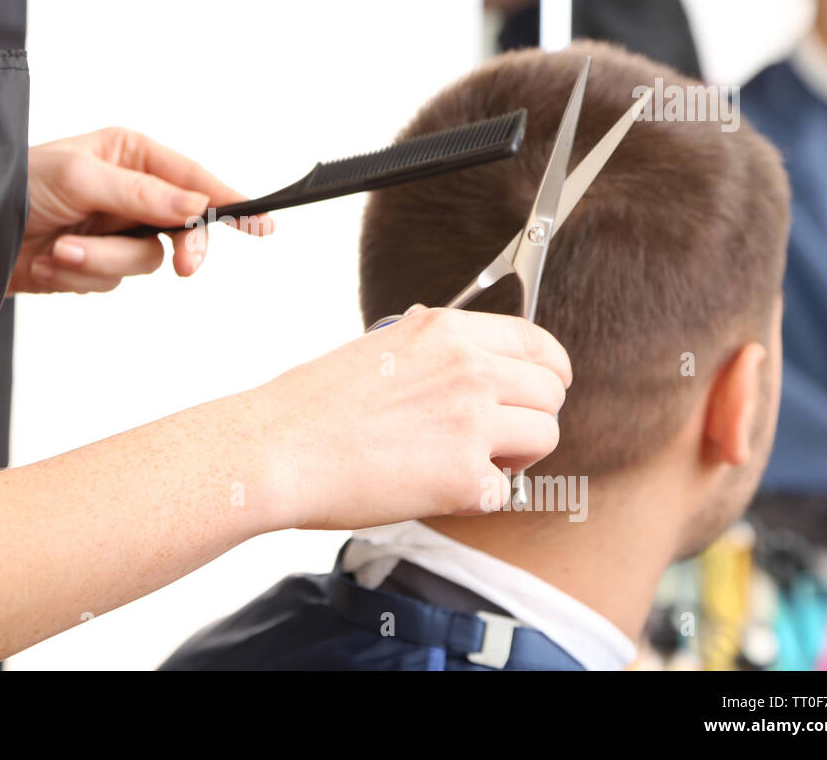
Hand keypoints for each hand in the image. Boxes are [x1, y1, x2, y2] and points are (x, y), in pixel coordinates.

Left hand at [11, 127, 272, 293]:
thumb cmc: (14, 184)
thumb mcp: (80, 179)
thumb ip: (142, 195)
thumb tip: (197, 207)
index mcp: (131, 155)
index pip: (193, 179)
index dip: (229, 202)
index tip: (261, 224)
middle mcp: (129, 192)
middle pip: (180, 228)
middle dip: (173, 247)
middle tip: (185, 267)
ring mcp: (113, 231)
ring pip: (143, 261)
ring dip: (100, 261)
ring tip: (60, 250)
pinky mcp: (95, 264)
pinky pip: (110, 281)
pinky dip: (79, 276)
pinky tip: (49, 262)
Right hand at [246, 305, 571, 529]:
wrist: (275, 450)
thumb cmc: (310, 406)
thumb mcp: (380, 347)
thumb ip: (433, 348)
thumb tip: (464, 354)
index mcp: (445, 330)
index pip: (537, 342)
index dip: (549, 370)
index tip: (542, 389)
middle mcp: (468, 369)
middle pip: (551, 392)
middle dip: (531, 417)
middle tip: (495, 437)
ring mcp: (471, 423)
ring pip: (544, 437)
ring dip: (516, 456)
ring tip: (467, 463)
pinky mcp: (465, 478)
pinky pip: (505, 491)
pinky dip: (476, 497)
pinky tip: (434, 488)